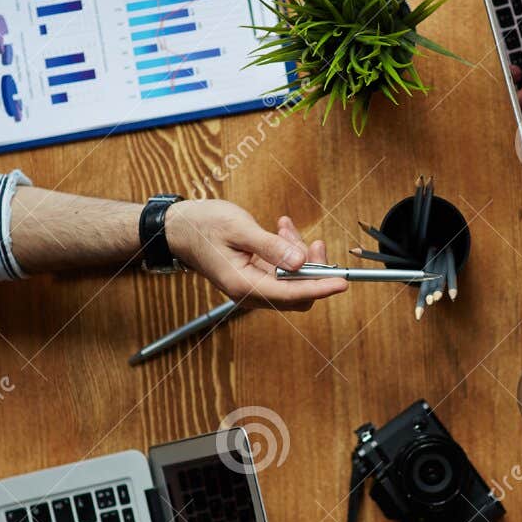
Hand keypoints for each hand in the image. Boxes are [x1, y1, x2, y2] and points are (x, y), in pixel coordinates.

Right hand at [166, 203, 346, 309]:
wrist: (178, 228)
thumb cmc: (203, 226)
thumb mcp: (238, 228)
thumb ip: (270, 246)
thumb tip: (301, 261)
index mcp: (244, 285)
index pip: (292, 295)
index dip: (321, 288)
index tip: (343, 282)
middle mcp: (250, 291)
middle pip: (298, 293)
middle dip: (312, 267)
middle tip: (313, 241)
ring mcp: (253, 285)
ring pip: (292, 279)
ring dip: (298, 253)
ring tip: (285, 227)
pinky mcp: (255, 276)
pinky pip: (282, 270)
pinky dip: (288, 251)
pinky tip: (281, 230)